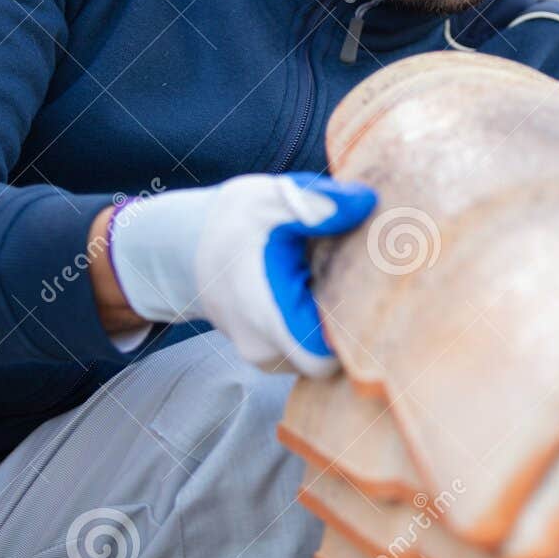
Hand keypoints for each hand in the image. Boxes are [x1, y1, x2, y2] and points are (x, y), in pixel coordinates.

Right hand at [99, 173, 377, 374]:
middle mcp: (265, 349)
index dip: (355, 335)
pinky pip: (307, 349)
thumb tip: (363, 203)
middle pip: (329, 358)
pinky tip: (323, 291)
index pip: (324, 358)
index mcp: (267, 316)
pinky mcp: (272, 353)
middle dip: (352, 325)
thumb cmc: (233, 221)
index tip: (371, 296)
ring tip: (340, 281)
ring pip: (319, 355)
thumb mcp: (271, 198)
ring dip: (335, 324)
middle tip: (366, 282)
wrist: (187, 246)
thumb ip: (315, 202)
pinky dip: (320, 325)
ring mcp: (267, 356)